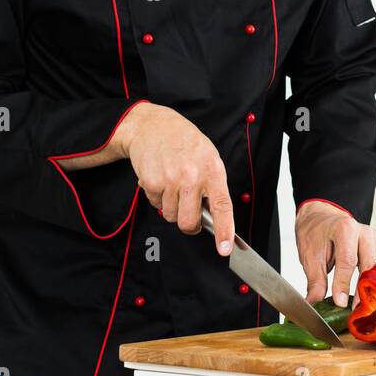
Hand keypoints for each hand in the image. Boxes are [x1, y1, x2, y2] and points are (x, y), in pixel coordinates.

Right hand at [114, 102, 233, 255]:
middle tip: (189, 210)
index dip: (224, 231)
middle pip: (189, 222)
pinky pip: (156, 205)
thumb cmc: (185, 143)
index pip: (222, 206)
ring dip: (172, 207)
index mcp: (213, 171)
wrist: (153, 127)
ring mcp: (170, 181)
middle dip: (189, 223)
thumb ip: (213, 186)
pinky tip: (161, 179)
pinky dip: (158, 197)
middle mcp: (192, 177)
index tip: (224, 249)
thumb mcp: (209, 158)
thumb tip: (215, 218)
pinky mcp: (151, 183)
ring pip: (171, 216)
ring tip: (173, 184)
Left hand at [295, 200, 375, 306]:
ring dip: (373, 287)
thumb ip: (315, 281)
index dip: (344, 284)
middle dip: (364, 290)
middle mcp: (364, 232)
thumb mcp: (309, 256)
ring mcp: (375, 238)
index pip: (347, 261)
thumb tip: (314, 303)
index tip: (341, 303)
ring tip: (364, 307)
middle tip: (357, 311)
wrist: (321, 217)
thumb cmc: (315, 233)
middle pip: (369, 264)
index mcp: (345, 229)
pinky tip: (370, 295)